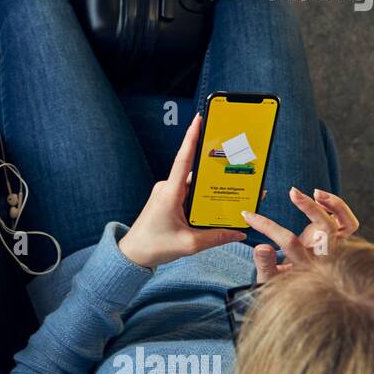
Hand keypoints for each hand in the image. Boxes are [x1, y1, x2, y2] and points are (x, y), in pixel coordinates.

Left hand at [118, 113, 248, 268]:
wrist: (133, 254)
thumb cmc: (155, 245)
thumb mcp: (189, 244)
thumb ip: (216, 237)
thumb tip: (239, 232)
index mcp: (169, 193)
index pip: (183, 159)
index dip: (191, 138)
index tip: (199, 119)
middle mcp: (168, 188)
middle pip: (196, 172)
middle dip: (217, 166)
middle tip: (238, 158)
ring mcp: (168, 193)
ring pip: (195, 184)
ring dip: (212, 185)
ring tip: (236, 185)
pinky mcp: (170, 200)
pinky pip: (190, 194)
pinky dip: (204, 196)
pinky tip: (220, 202)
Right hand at [242, 187, 359, 281]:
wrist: (306, 294)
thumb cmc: (285, 285)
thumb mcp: (269, 279)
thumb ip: (265, 264)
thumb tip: (261, 248)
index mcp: (305, 267)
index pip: (288, 241)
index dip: (267, 226)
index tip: (249, 216)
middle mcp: (325, 258)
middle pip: (327, 228)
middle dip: (310, 207)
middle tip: (292, 192)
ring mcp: (335, 248)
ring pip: (346, 223)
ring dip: (334, 204)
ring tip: (315, 192)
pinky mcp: (340, 241)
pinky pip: (348, 223)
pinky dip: (339, 208)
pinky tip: (321, 198)